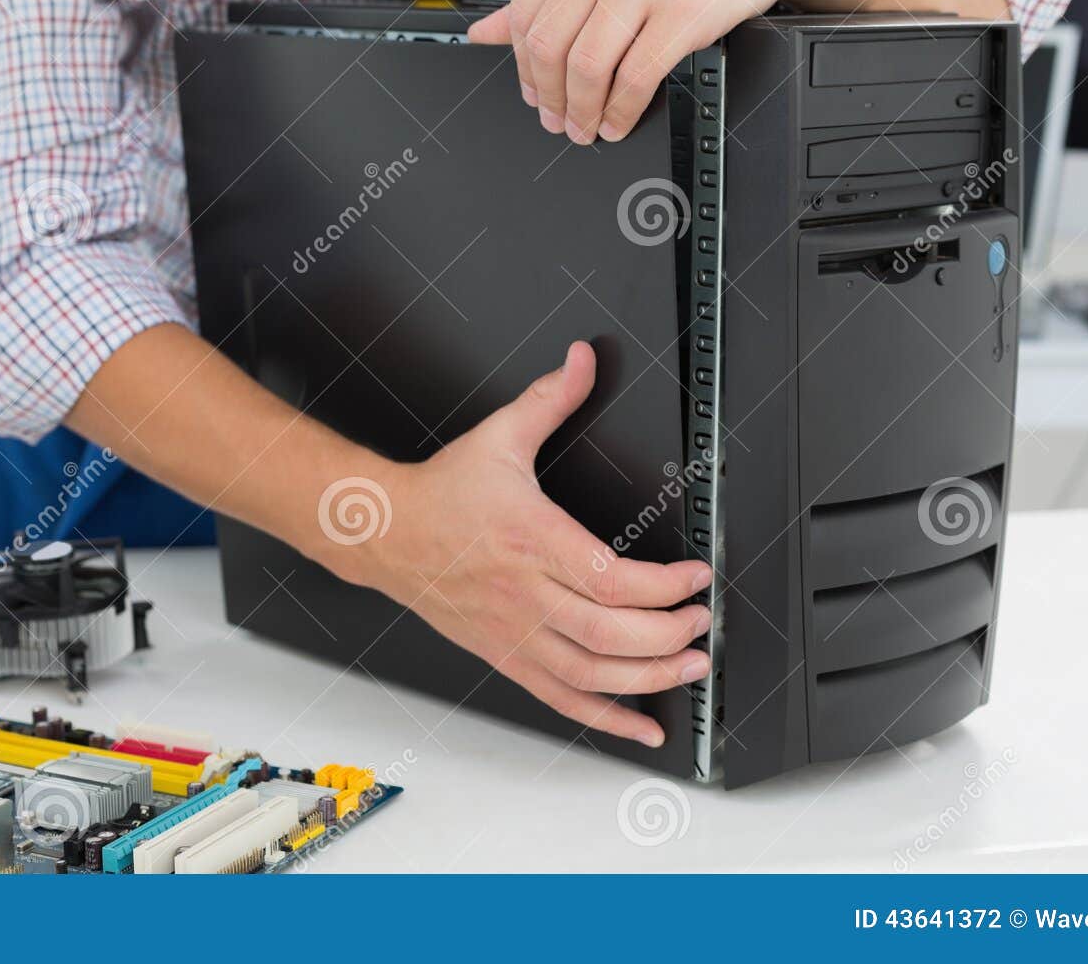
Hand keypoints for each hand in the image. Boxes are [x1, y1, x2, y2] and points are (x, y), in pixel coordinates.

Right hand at [330, 341, 711, 747]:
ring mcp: (513, 632)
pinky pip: (561, 698)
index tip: (696, 575)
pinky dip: (607, 718)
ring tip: (691, 666)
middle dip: (668, 635)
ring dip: (649, 679)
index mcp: (530, 539)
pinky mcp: (506, 655)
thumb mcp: (499, 436)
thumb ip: (550, 399)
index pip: (610, 579)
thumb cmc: (442, 494)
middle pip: (608, 634)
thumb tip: (583, 360)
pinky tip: (642, 727)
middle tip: (703, 622)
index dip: (664, 585)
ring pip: (590, 674)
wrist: (384, 535)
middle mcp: (523, 594)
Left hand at [468, 0, 818, 144]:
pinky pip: (635, 79)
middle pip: (549, 45)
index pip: (525, 14)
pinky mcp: (684, 11)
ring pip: (587, 67)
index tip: (533, 94)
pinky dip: (620, 112)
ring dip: (581, 111)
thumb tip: (481, 34)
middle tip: (555, 121)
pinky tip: (617, 122)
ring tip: (585, 128)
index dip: (523, 68)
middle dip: (547, 97)